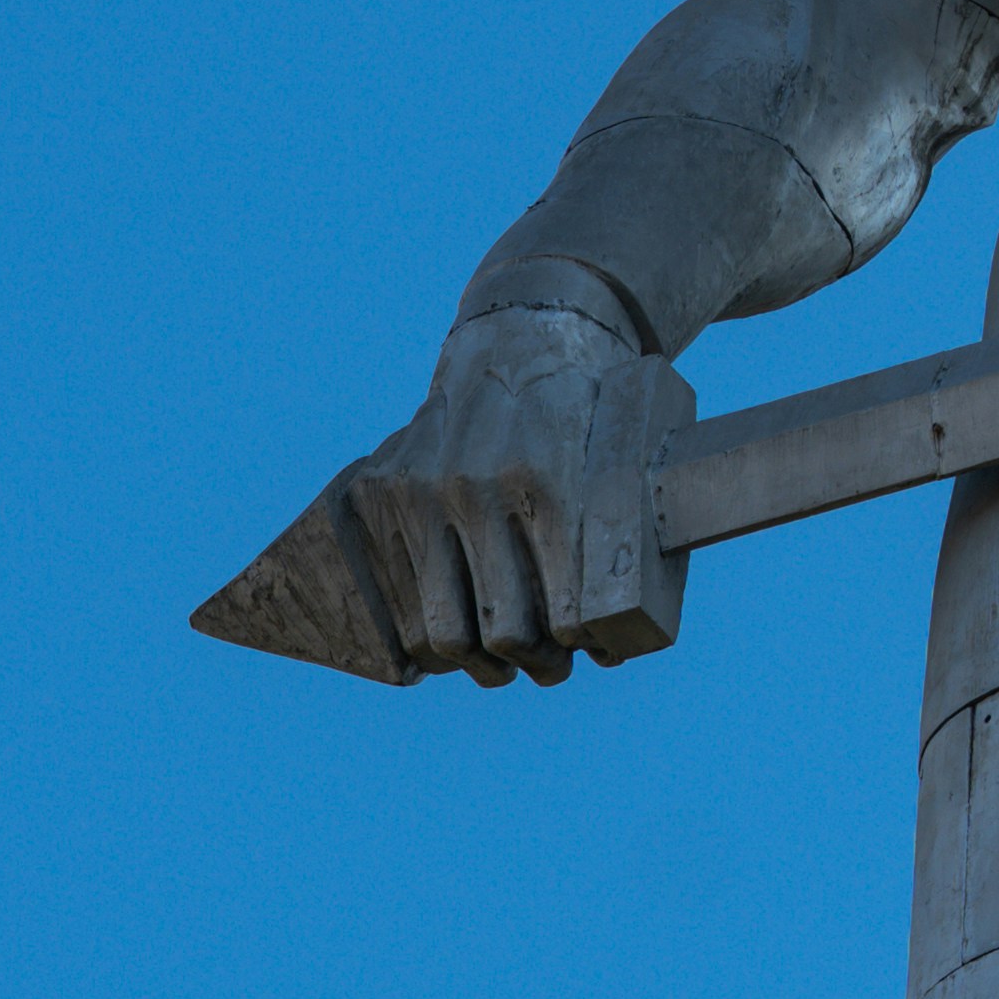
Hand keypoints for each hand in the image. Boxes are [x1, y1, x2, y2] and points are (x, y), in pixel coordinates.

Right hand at [341, 286, 676, 685]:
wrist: (520, 332)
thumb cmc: (584, 406)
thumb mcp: (617, 457)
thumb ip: (614, 536)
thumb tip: (612, 642)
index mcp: (547, 485)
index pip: (557, 615)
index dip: (573, 649)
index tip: (585, 653)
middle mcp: (476, 490)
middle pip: (497, 632)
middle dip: (531, 662)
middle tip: (548, 665)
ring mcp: (422, 490)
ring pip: (437, 626)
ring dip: (473, 660)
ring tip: (498, 661)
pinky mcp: (381, 489)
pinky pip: (395, 592)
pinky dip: (422, 625)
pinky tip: (453, 630)